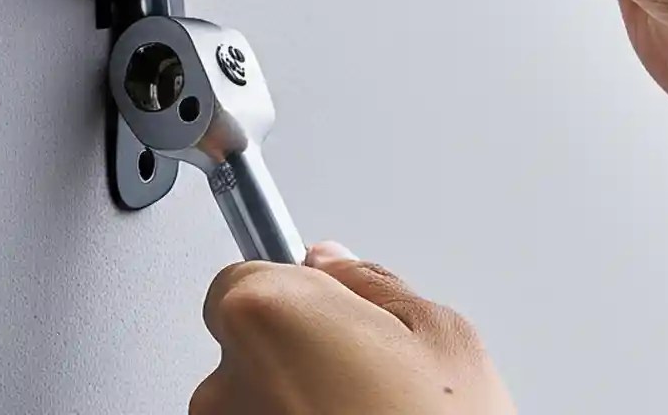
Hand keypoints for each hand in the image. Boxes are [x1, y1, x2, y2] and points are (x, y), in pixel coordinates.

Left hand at [191, 242, 515, 413]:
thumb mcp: (444, 336)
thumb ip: (373, 285)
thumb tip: (338, 267)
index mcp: (268, 317)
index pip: (242, 277)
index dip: (296, 291)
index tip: (329, 305)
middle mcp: (223, 385)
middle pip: (248, 346)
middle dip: (299, 353)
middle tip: (370, 380)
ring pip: (255, 404)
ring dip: (296, 407)